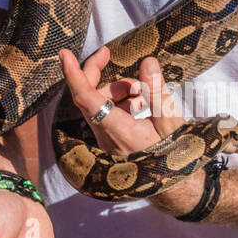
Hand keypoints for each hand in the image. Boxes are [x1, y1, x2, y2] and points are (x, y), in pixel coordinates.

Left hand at [58, 46, 185, 154]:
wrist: (171, 184)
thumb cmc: (173, 155)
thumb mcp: (171, 121)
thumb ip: (157, 91)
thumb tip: (147, 62)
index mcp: (118, 130)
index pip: (86, 98)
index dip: (74, 74)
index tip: (64, 55)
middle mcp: (105, 135)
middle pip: (87, 96)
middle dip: (96, 72)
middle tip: (107, 53)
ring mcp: (105, 139)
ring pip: (96, 103)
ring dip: (115, 88)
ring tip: (141, 91)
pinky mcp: (109, 140)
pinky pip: (104, 113)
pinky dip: (119, 101)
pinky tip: (140, 104)